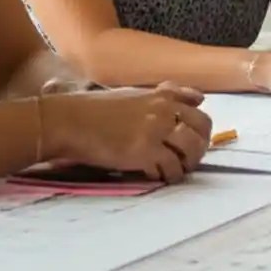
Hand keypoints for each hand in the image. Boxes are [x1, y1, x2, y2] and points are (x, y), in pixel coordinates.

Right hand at [42, 83, 212, 183]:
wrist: (67, 121)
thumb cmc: (94, 109)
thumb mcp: (134, 94)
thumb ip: (166, 95)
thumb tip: (199, 98)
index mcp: (161, 95)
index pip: (199, 110)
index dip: (200, 129)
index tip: (193, 140)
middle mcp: (164, 110)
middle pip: (202, 129)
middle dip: (200, 146)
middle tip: (188, 159)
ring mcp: (156, 129)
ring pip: (192, 149)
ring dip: (188, 163)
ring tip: (176, 171)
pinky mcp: (144, 150)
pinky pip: (171, 167)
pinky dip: (169, 175)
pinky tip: (157, 176)